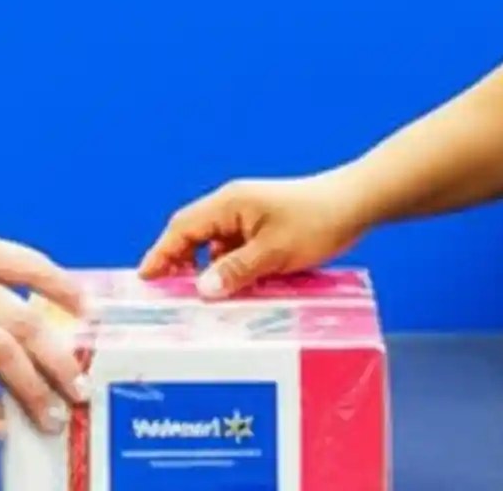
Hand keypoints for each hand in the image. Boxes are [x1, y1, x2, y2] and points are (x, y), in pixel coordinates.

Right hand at [139, 172, 369, 297]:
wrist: (356, 203)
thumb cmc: (316, 221)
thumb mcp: (273, 253)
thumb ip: (236, 271)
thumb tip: (202, 289)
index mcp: (228, 204)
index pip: (182, 228)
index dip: (160, 254)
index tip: (146, 279)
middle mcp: (233, 205)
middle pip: (194, 234)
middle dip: (180, 263)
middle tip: (171, 295)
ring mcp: (249, 214)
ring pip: (217, 244)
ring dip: (210, 268)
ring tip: (206, 299)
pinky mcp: (265, 225)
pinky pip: (237, 248)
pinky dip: (232, 267)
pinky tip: (240, 289)